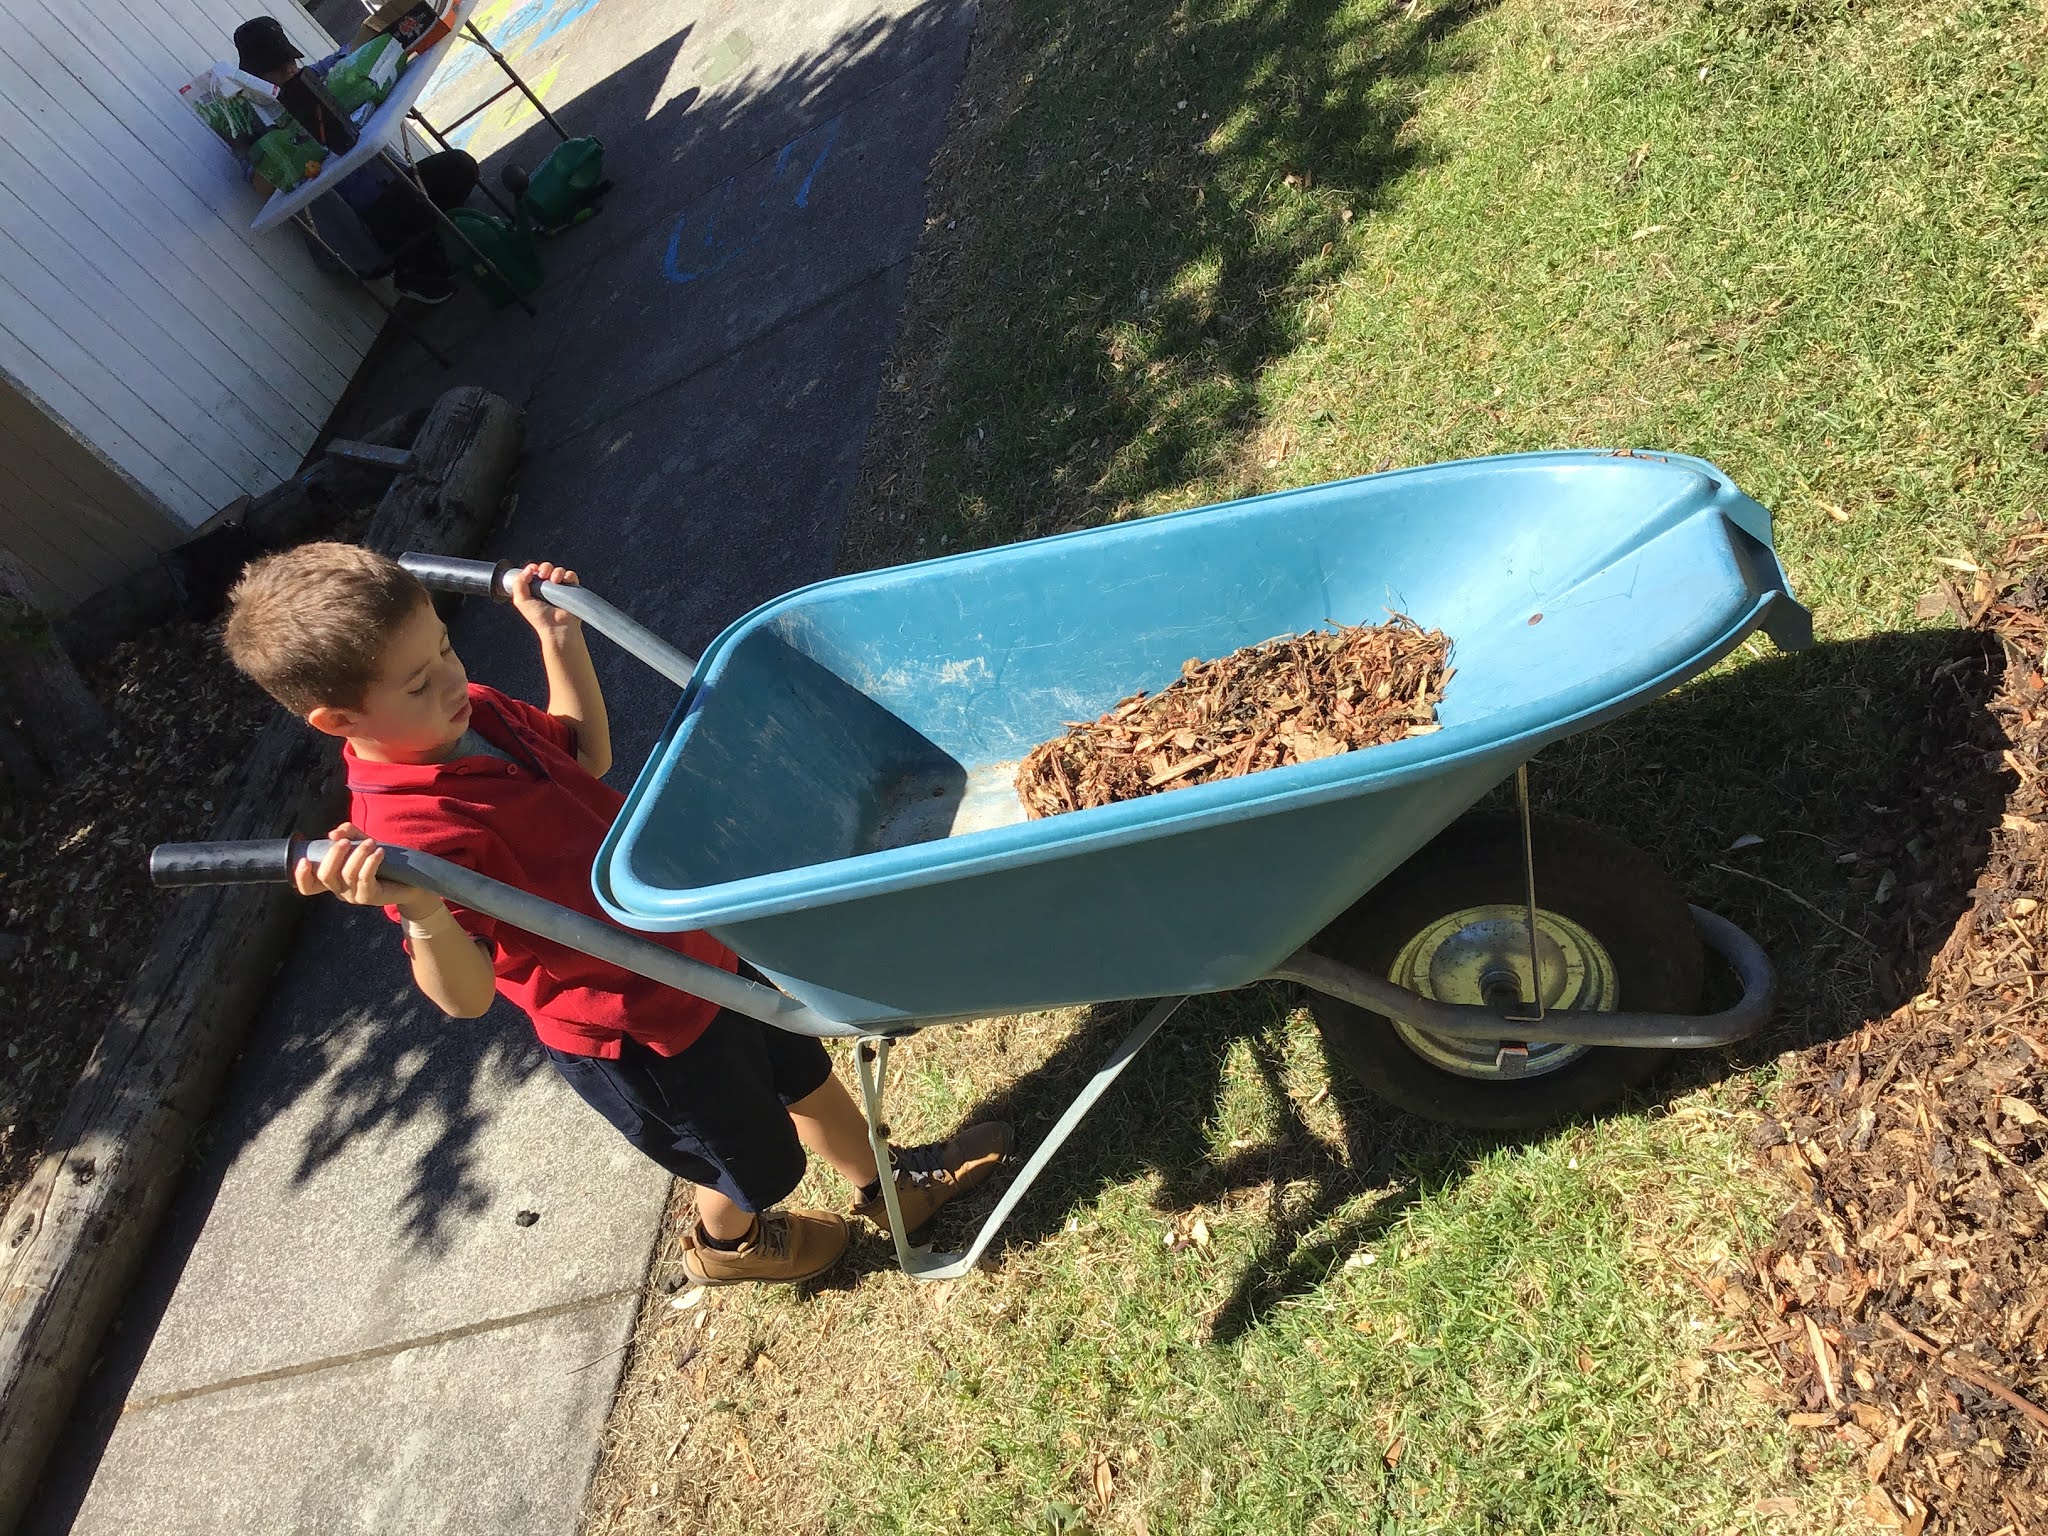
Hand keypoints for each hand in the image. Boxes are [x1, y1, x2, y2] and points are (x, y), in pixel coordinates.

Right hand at [293, 821, 434, 916]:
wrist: (408, 878)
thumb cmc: (380, 860)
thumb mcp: (362, 842)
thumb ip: (348, 834)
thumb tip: (334, 833)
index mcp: (332, 878)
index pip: (308, 886)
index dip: (301, 877)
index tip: (304, 860)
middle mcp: (339, 889)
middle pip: (325, 876)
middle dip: (333, 855)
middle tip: (346, 841)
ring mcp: (353, 895)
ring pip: (347, 874)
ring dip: (358, 854)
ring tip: (371, 842)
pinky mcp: (370, 896)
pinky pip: (365, 878)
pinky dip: (370, 862)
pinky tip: (379, 851)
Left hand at [507, 561, 582, 640]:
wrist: (556, 627)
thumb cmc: (539, 618)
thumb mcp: (521, 601)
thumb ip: (518, 584)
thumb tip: (528, 569)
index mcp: (535, 588)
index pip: (534, 571)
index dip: (533, 568)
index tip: (533, 570)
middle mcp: (548, 587)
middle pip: (546, 568)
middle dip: (545, 568)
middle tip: (543, 576)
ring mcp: (561, 588)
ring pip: (559, 570)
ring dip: (556, 572)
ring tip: (555, 581)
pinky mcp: (572, 590)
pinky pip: (571, 576)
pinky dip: (568, 575)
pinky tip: (564, 582)